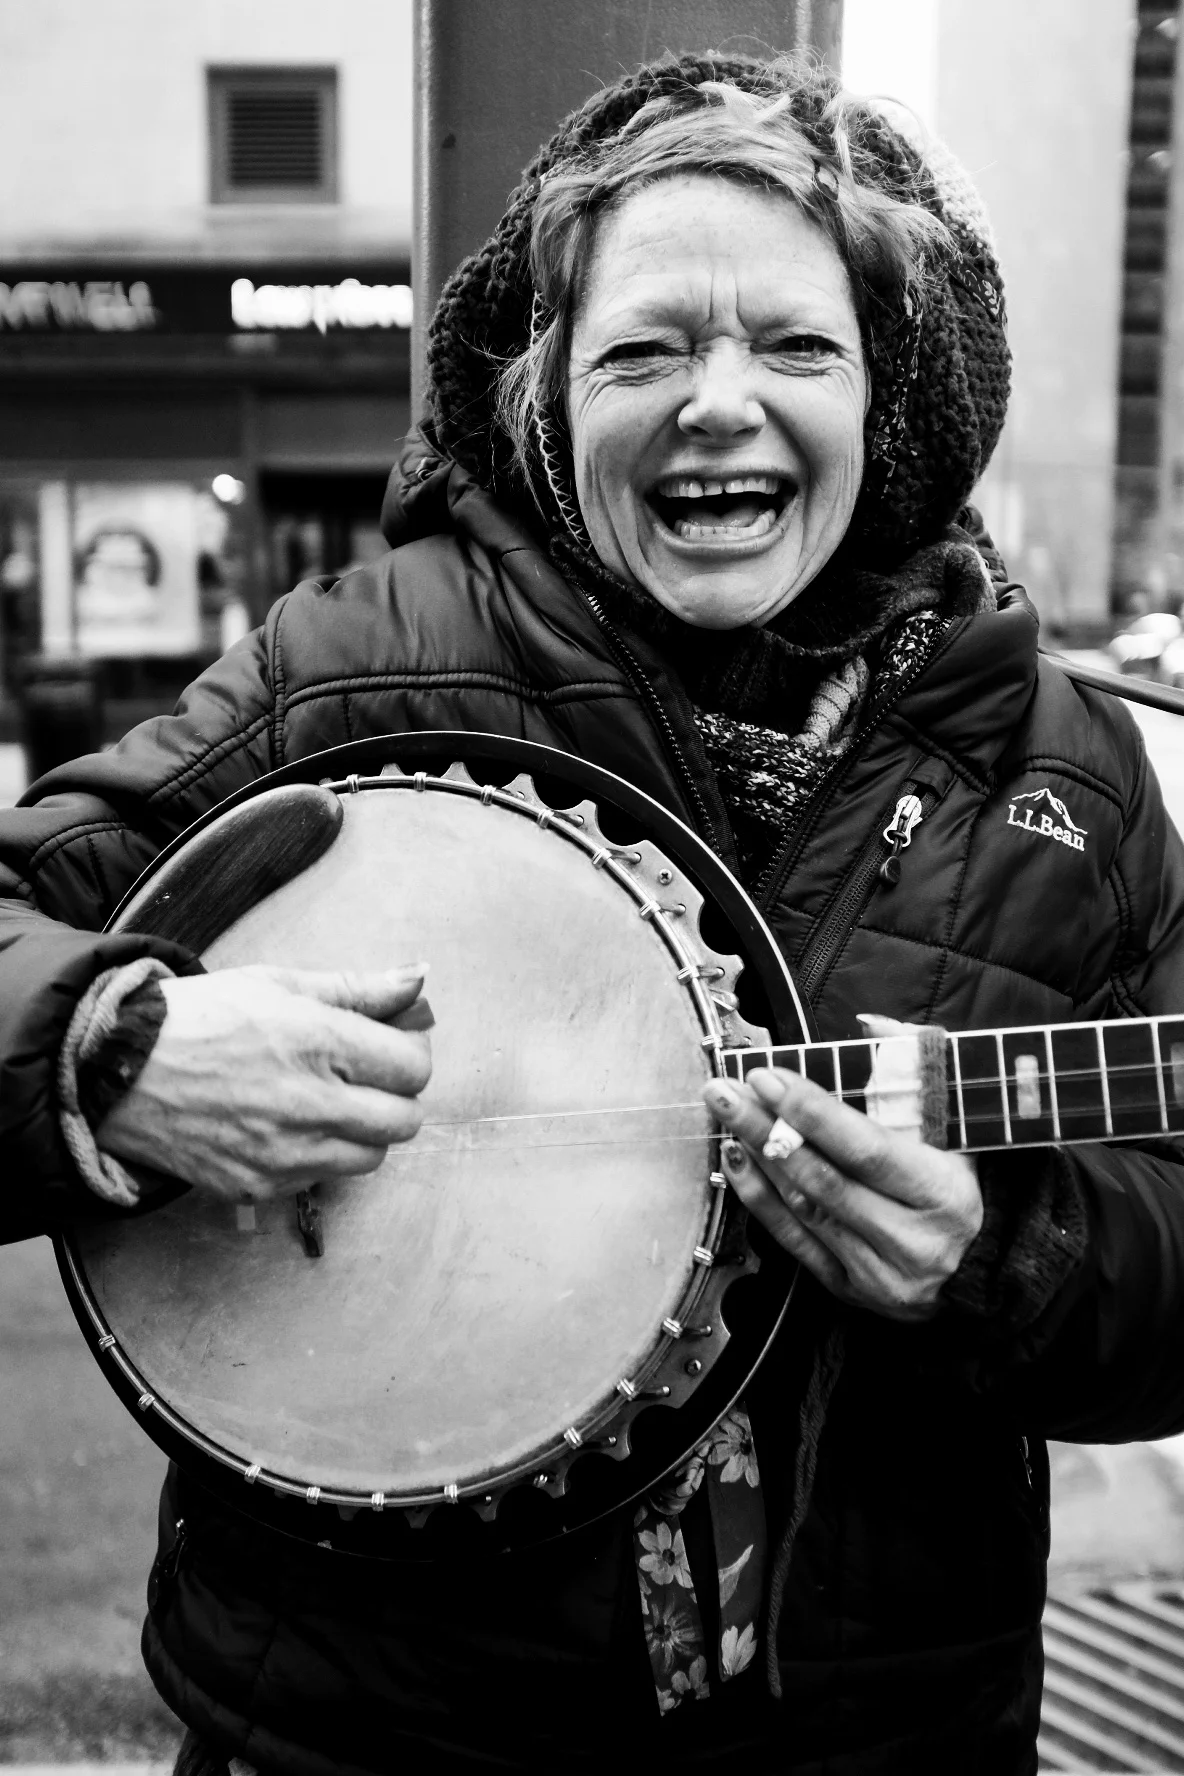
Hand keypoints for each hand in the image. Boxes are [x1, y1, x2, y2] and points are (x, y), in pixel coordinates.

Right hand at [98, 964, 432, 1201]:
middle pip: (404, 1120)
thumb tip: (419, 978)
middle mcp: (308, 1102)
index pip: (412, 1067)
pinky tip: (289, 1126)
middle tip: (368, 1076)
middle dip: (396, 1095)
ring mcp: (284, 1152)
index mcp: (318, 1041)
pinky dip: (319, 1155)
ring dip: (364, 1131)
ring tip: (329, 1102)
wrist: (117, 1070)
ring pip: (371, 1157)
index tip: (393, 1044)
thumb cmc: (201, 1017)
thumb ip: (358, 989)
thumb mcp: (278, 984)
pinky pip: (321, 1179)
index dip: (410, 1053)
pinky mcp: (259, 1184)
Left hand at [703, 1067, 982, 1321]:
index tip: (769, 1076)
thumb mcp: (951, 1122)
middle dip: (767, 1129)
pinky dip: (758, 1198)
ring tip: (726, 1116)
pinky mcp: (850, 1289)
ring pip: (803, 1209)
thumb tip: (871, 1025)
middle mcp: (914, 1241)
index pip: (867, 1151)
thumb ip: (914, 1069)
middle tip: (726, 1091)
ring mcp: (880, 1273)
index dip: (813, 1114)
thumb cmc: (955, 1177)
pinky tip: (737, 1160)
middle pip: (824, 1180)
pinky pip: (793, 1241)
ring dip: (756, 1158)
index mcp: (945, 1195)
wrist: (975, 1262)